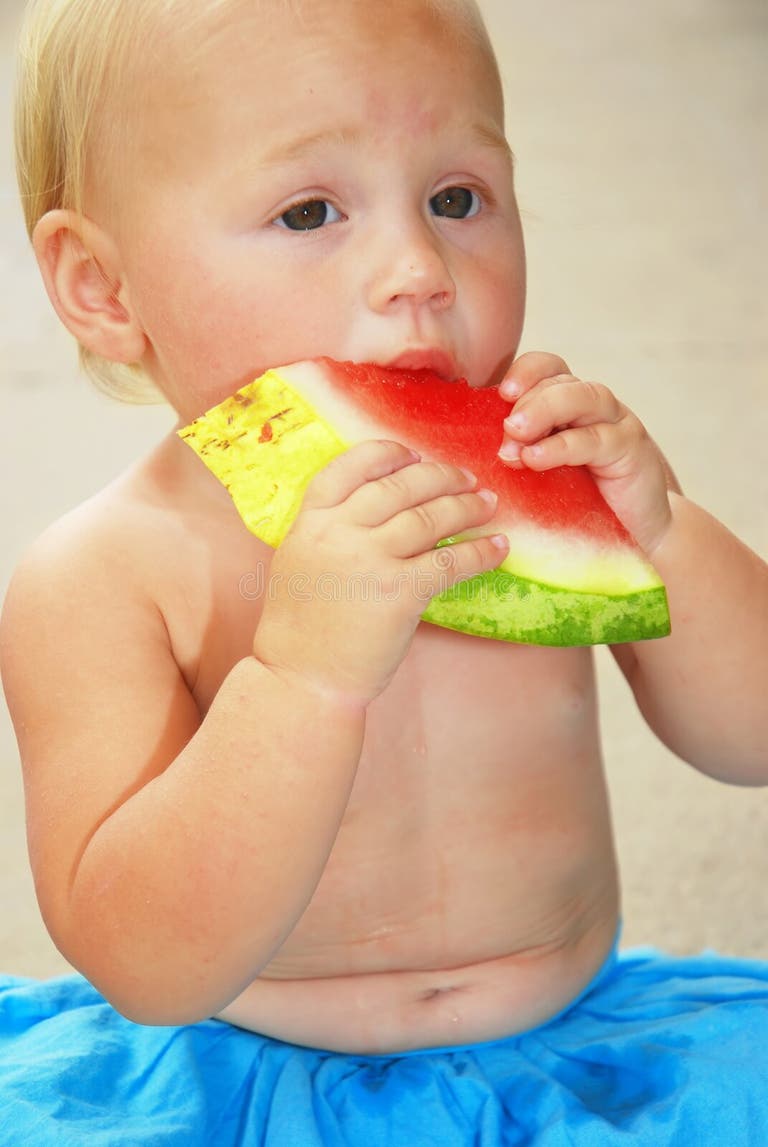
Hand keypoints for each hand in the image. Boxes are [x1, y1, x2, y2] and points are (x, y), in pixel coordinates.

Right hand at [253, 439, 507, 704]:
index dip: (387, 454)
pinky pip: (451, 561)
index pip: (350, 467)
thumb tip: (381, 507)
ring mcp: (370, 561)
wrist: (300, 679)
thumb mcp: (299, 561)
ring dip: (467, 507)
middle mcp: (339, 533)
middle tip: (467, 479)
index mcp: (310, 521)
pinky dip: (481, 552)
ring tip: (488, 504)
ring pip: (430, 517)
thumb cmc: (301, 627)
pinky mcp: (400, 593)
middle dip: (441, 477)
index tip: (414, 454)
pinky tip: (499, 547)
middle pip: (400, 487)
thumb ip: (330, 530)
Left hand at [497, 352, 671, 554]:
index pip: (547, 368)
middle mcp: (593, 406)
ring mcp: (616, 423)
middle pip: (560, 380)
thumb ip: (517, 452)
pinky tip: (537, 458)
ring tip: (516, 434)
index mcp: (568, 404)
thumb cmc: (581, 502)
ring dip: (545, 411)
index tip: (501, 392)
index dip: (525, 372)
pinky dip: (563, 445)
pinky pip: (596, 437)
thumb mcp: (542, 472)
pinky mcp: (631, 448)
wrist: (635, 533)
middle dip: (529, 400)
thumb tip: (468, 450)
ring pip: (583, 397)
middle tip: (506, 428)